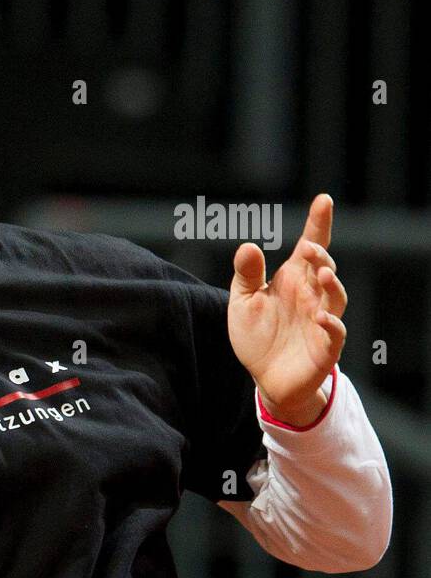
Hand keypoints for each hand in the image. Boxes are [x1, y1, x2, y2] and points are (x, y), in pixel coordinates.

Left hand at [228, 193, 346, 425]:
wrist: (266, 377)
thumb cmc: (257, 336)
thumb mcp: (243, 302)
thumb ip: (246, 275)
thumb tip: (248, 245)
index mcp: (293, 279)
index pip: (310, 246)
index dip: (318, 224)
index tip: (324, 200)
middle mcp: (311, 295)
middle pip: (324, 268)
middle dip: (321, 257)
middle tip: (310, 249)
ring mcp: (321, 319)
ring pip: (335, 297)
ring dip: (331, 284)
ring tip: (321, 274)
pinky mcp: (325, 347)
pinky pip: (335, 333)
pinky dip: (331, 323)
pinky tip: (321, 316)